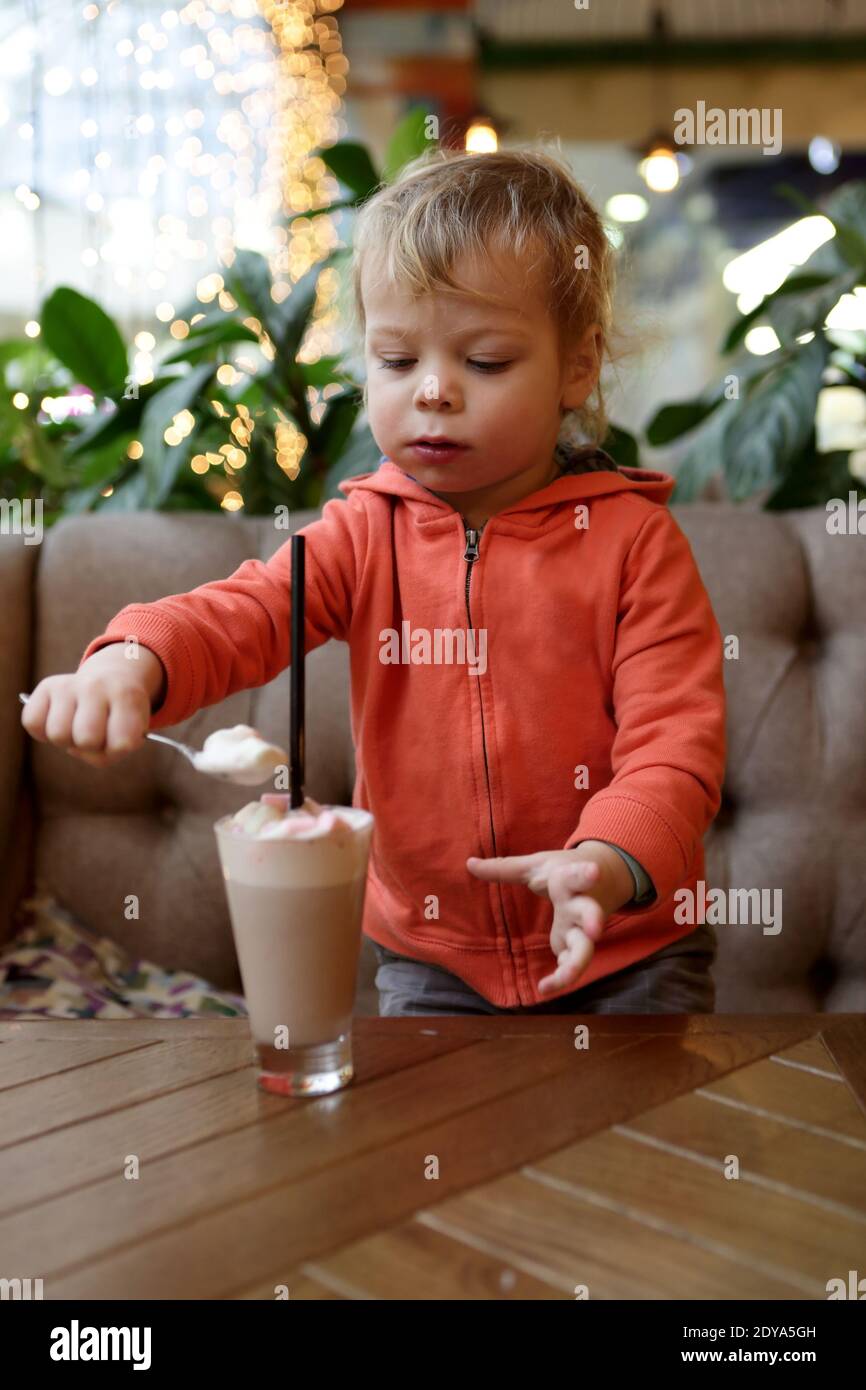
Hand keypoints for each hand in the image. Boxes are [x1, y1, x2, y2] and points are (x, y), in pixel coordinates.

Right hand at [20, 644, 163, 767]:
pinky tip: (57, 721)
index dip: (119, 750)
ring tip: (76, 727)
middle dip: (90, 746)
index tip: (120, 737)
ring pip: (57, 734)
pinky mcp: (46, 685)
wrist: (112, 678)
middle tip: (96, 733)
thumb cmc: (121, 717)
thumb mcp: (129, 734)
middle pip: (86, 739)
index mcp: (127, 697)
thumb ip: (105, 754)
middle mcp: (97, 686)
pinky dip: (42, 731)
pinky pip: (32, 721)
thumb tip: (73, 747)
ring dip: (66, 740)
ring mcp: (70, 684)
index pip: (121, 743)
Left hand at [467, 845, 630, 995]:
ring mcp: (583, 927)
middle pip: (590, 913)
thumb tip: (469, 863)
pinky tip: (545, 987)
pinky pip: (573, 963)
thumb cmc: (563, 871)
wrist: (605, 876)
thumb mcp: (535, 866)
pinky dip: (562, 977)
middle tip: (594, 929)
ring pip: (586, 947)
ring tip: (565, 978)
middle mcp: (581, 904)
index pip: (577, 876)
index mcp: (569, 880)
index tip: (593, 872)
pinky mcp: (578, 944)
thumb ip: (504, 868)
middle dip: (592, 920)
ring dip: (577, 962)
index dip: (585, 875)